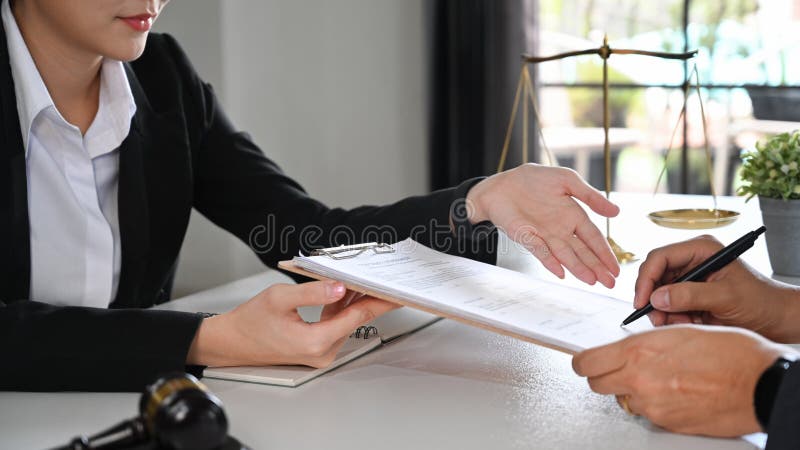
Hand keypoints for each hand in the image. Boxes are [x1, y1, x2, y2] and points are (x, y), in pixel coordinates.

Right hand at [187, 281, 398, 366]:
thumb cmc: (250, 321)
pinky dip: (340, 308)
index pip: (358, 317)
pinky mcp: (316, 349)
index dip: (379, 299)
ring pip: (346, 322)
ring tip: (364, 279)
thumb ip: (313, 292)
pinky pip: (335, 325)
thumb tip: (340, 287)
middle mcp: (321, 352)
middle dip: (369, 296)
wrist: (231, 342)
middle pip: (356, 319)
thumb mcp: (280, 298)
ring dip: (354, 301)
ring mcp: (320, 353)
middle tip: (385, 277)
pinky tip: (345, 291)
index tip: (395, 290)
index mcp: (315, 342)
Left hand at [467, 164, 619, 287]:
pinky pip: (539, 250)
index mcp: (573, 215)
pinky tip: (561, 272)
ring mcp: (544, 235)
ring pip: (564, 255)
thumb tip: (616, 211)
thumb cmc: (533, 180)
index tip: (615, 268)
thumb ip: (590, 196)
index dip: (605, 253)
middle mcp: (560, 229)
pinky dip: (549, 261)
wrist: (501, 184)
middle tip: (609, 283)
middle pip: (582, 251)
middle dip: (597, 267)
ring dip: (578, 268)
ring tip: (592, 281)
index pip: (593, 238)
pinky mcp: (526, 236)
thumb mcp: (567, 180)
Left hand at [573, 325, 794, 436]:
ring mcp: (654, 406)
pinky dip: (657, 405)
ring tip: (663, 379)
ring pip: (625, 400)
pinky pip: (650, 414)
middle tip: (620, 370)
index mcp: (639, 351)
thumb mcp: (678, 333)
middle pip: (597, 384)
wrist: (761, 383)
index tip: (584, 362)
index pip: (587, 363)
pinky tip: (679, 393)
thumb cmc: (729, 352)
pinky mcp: (668, 424)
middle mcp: (640, 380)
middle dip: (604, 376)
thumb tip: (626, 351)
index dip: (583, 363)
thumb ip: (644, 344)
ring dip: (634, 391)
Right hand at [634, 235, 799, 341]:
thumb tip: (657, 298)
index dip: (646, 279)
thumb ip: (690, 295)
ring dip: (665, 312)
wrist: (777, 319)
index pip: (660, 257)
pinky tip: (690, 323)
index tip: (642, 302)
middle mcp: (692, 260)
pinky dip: (673, 318)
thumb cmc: (761, 301)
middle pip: (655, 276)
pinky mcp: (690, 294)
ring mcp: (690, 278)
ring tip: (684, 323)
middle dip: (655, 299)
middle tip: (659, 320)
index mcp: (701, 249)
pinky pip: (669, 306)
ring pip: (659, 293)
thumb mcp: (725, 297)